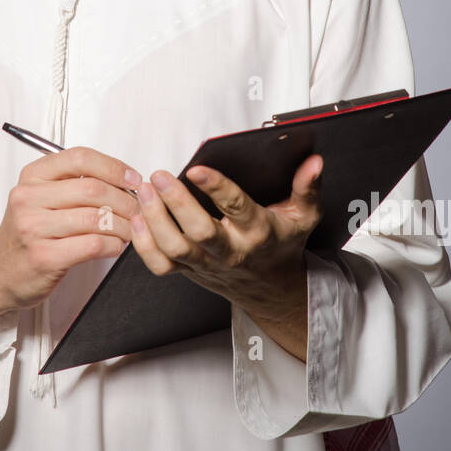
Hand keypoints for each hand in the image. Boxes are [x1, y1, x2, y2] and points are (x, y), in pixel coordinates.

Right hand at [0, 147, 140, 327]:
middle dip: (124, 199)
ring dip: (123, 224)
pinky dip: (114, 245)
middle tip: (138, 209)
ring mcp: (34, 228)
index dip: (113, 166)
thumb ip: (74, 183)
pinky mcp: (44, 257)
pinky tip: (116, 246)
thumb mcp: (41, 197)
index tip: (133, 179)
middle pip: (92, 188)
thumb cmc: (29, 233)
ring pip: (96, 218)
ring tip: (130, 229)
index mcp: (32, 176)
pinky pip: (93, 245)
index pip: (80, 158)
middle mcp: (28, 198)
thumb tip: (125, 179)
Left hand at [128, 154, 323, 359]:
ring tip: (144, 191)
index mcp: (259, 232)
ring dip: (154, 220)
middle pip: (199, 232)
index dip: (217, 187)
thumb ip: (307, 188)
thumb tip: (314, 163)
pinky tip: (136, 218)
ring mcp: (206, 264)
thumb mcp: (304, 216)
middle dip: (176, 203)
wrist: (270, 288)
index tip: (198, 168)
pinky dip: (143, 245)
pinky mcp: (189, 271)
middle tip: (159, 176)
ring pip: (175, 249)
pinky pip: (160, 265)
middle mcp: (231, 251)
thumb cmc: (282, 243)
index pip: (237, 208)